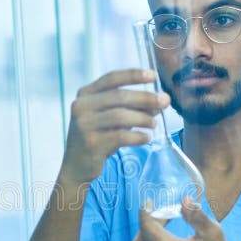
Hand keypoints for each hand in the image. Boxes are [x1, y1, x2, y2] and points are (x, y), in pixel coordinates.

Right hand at [60, 69, 170, 184]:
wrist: (77, 165)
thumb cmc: (98, 137)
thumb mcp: (113, 119)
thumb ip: (133, 107)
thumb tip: (161, 100)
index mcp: (86, 94)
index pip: (111, 78)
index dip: (133, 75)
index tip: (153, 76)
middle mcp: (82, 106)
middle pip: (119, 96)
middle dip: (145, 98)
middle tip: (164, 102)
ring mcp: (84, 125)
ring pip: (120, 116)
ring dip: (142, 118)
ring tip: (153, 124)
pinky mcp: (91, 143)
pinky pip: (120, 136)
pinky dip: (137, 137)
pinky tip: (146, 138)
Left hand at [131, 197, 240, 240]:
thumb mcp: (213, 233)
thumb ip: (196, 215)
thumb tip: (184, 199)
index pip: (146, 225)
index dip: (146, 211)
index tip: (149, 202)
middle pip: (141, 237)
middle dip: (149, 224)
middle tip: (163, 217)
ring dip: (143, 238)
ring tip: (159, 231)